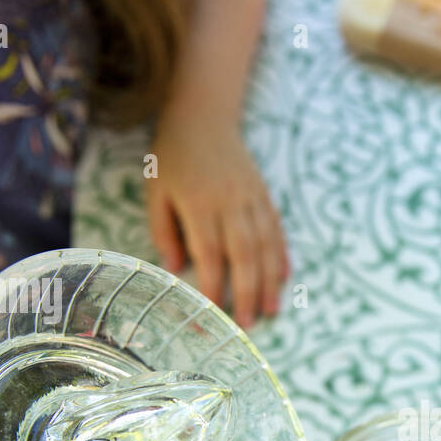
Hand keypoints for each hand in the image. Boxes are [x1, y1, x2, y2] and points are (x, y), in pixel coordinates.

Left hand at [146, 101, 288, 328]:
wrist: (203, 116)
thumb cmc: (171, 157)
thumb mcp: (155, 191)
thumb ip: (163, 230)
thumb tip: (176, 268)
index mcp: (198, 203)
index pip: (209, 254)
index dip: (213, 287)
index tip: (214, 314)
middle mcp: (230, 202)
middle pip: (244, 254)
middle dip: (248, 292)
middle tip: (249, 323)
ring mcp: (251, 198)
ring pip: (265, 245)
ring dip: (270, 281)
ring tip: (272, 310)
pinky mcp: (264, 195)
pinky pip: (277, 230)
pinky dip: (281, 256)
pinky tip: (284, 278)